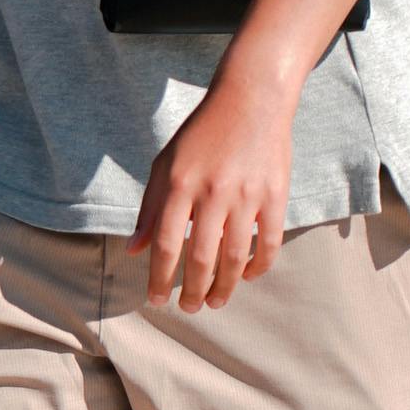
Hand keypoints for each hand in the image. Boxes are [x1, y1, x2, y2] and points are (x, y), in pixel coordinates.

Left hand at [134, 67, 297, 311]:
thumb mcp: (165, 164)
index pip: (166, 244)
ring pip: (234, 257)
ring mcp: (246, 195)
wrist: (251, 101)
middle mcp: (212, 193)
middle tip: (188, 308)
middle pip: (200, 258)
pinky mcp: (275, 196)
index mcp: (179, 185)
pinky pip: (268, 242)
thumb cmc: (201, 135)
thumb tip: (134, 251)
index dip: (160, 278)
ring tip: (214, 302)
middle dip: (192, 290)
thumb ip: (150, 209)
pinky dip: (259, 266)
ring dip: (224, 287)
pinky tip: (248, 277)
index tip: (156, 300)